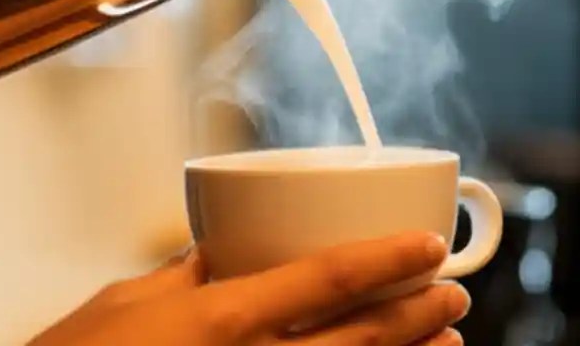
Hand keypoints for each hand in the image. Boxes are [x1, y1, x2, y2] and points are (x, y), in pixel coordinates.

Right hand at [30, 233, 470, 345]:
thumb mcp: (124, 303)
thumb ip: (183, 277)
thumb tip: (222, 255)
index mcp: (222, 317)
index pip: (328, 278)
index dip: (389, 259)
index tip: (429, 243)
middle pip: (361, 338)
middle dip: (418, 315)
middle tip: (455, 294)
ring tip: (446, 345)